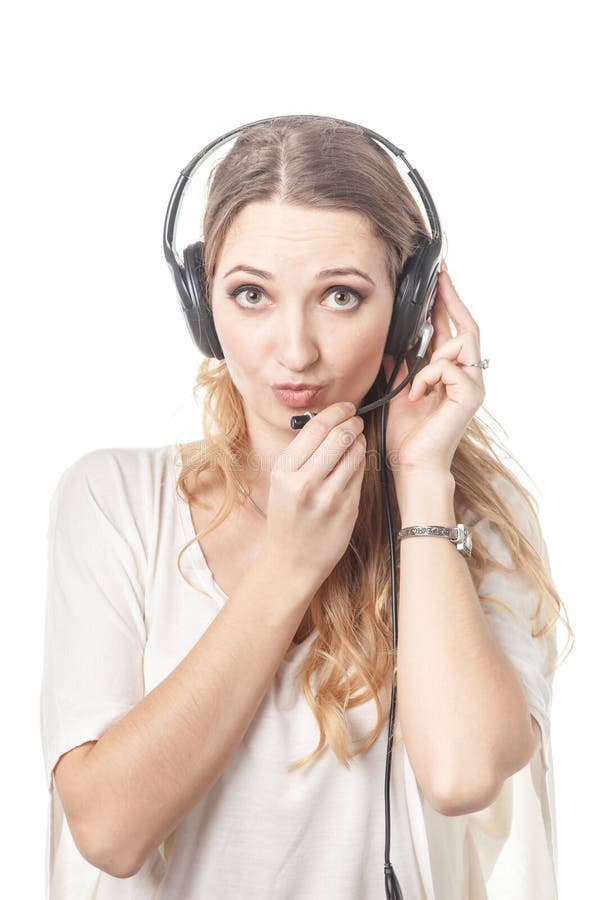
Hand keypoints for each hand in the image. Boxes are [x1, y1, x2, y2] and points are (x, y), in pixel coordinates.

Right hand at [262, 401, 366, 596]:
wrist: (292, 562)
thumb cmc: (286, 519)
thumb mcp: (280, 484)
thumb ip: (300, 455)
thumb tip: (326, 422)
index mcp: (284, 473)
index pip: (315, 429)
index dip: (335, 412)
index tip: (344, 407)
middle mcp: (305, 483)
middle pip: (339, 436)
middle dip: (352, 422)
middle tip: (355, 419)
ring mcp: (329, 497)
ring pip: (355, 453)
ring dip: (360, 440)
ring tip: (357, 438)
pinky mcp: (348, 508)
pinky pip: (360, 473)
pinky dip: (361, 460)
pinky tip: (356, 459)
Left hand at [381, 265, 485, 472]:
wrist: (412, 464)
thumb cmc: (407, 435)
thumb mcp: (398, 389)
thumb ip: (401, 365)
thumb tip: (392, 342)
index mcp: (451, 373)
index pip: (453, 329)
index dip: (447, 303)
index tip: (438, 279)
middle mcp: (468, 376)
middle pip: (468, 327)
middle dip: (452, 300)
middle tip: (441, 277)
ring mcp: (473, 386)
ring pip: (461, 343)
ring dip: (433, 356)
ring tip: (416, 382)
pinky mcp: (471, 396)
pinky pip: (449, 367)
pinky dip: (428, 376)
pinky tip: (416, 394)